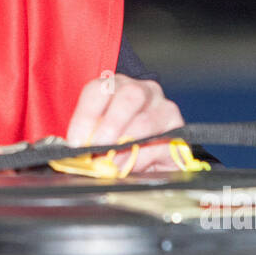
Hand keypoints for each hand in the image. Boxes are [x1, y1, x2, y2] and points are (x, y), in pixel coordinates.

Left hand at [64, 73, 184, 172]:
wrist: (152, 159)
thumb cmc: (119, 143)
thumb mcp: (98, 137)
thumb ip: (88, 139)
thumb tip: (78, 150)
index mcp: (116, 86)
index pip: (99, 89)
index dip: (85, 116)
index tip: (76, 142)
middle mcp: (143, 90)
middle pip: (129, 95)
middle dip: (110, 125)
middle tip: (98, 150)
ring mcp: (164, 108)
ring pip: (146, 121)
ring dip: (124, 147)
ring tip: (111, 165)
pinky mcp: (179, 131)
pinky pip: (161, 143)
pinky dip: (142, 159)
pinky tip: (131, 168)